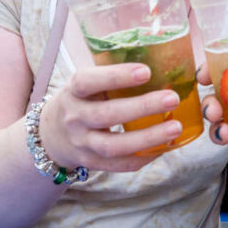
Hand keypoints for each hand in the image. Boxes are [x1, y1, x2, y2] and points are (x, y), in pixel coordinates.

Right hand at [38, 63, 182, 172]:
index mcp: (74, 91)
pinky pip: (119, 165)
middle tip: (172, 98)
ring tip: (175, 127)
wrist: (51, 134)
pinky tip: (164, 147)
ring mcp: (81, 143)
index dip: (116, 76)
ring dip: (148, 138)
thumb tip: (162, 62)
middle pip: (106, 115)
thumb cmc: (82, 99)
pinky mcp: (91, 163)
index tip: (146, 71)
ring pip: (113, 145)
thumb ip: (114, 74)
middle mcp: (74, 118)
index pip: (88, 81)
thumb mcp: (88, 82)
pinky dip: (143, 157)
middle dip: (142, 107)